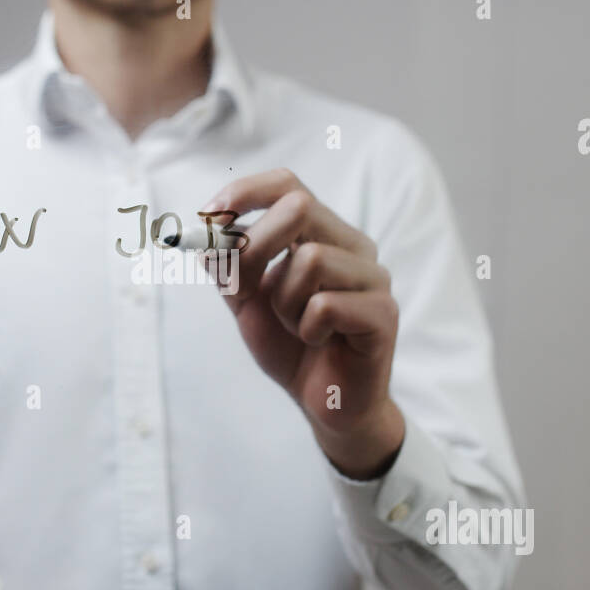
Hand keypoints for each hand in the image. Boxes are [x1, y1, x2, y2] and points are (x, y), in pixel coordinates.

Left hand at [201, 168, 405, 480]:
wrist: (325, 404)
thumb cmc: (291, 347)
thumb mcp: (246, 303)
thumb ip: (227, 267)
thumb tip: (205, 235)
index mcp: (323, 234)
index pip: (288, 184)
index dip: (245, 192)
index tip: (210, 214)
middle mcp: (354, 246)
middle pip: (300, 207)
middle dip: (255, 248)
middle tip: (249, 290)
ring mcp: (374, 277)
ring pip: (310, 259)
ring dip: (284, 301)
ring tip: (297, 326)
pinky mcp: (384, 313)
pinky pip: (325, 305)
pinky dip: (307, 328)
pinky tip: (319, 342)